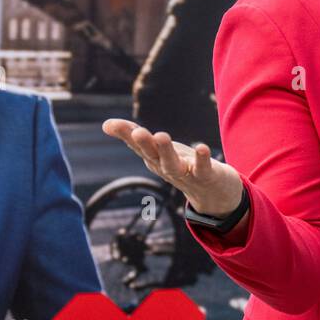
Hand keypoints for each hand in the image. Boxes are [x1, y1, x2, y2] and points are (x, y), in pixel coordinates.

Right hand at [101, 119, 244, 217]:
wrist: (214, 195)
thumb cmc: (182, 166)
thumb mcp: (158, 150)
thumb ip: (136, 137)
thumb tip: (105, 124)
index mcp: (154, 159)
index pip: (137, 146)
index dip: (125, 135)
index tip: (110, 125)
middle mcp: (166, 167)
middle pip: (152, 155)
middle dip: (144, 144)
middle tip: (137, 132)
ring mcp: (186, 174)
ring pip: (172, 164)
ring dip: (166, 151)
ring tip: (161, 135)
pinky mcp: (206, 176)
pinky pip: (203, 169)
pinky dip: (201, 159)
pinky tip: (201, 147)